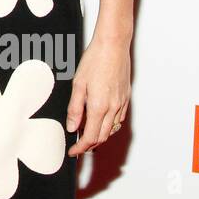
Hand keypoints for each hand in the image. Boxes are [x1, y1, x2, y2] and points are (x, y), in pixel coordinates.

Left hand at [66, 38, 129, 156]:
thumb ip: (75, 108)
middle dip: (89, 145)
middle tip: (78, 145)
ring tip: (86, 134)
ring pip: (111, 130)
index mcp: (99, 106)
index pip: (90, 137)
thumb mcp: (78, 84)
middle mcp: (113, 108)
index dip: (80, 147)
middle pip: (102, 137)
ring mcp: (121, 104)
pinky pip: (118, 120)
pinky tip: (100, 121)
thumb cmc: (95, 60)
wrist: (113, 46)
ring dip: (99, 136)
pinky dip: (108, 126)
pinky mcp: (126, 99)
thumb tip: (72, 127)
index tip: (73, 151)